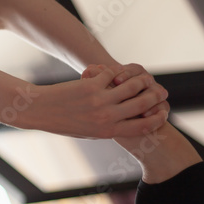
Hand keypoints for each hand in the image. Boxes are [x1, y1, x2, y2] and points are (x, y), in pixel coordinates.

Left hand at [34, 65, 168, 138]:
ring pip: (132, 86)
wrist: (41, 111)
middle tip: (160, 89)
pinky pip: (113, 75)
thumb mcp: (89, 132)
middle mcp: (106, 118)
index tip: (163, 112)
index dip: (157, 119)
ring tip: (144, 77)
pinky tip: (118, 71)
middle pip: (143, 104)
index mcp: (108, 132)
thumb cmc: (65, 123)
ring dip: (141, 79)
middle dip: (155, 95)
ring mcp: (99, 101)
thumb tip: (128, 124)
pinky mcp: (91, 86)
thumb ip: (109, 128)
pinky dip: (117, 71)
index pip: (143, 126)